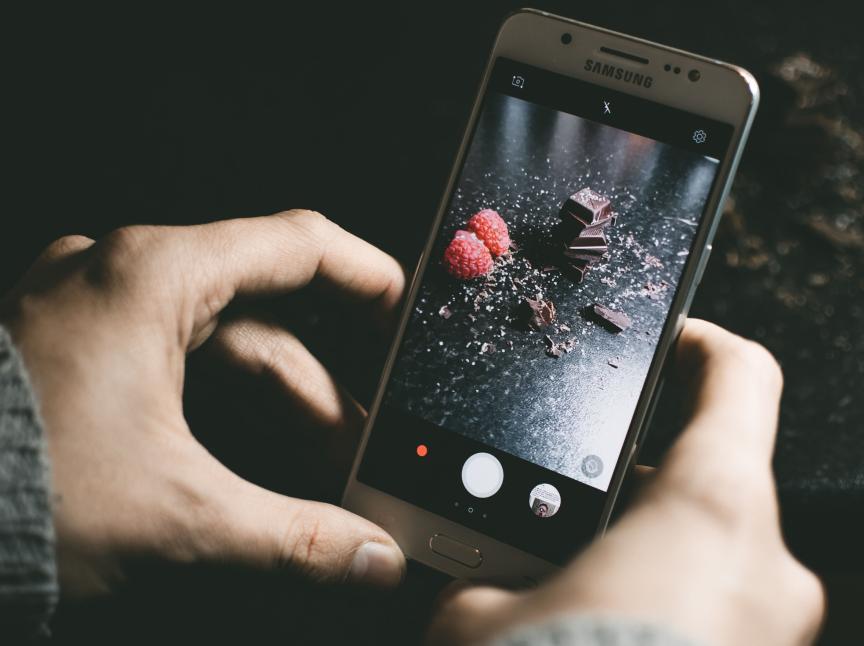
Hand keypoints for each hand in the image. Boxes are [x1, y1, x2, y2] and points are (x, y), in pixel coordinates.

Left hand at [1, 210, 406, 596]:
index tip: (407, 305)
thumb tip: (373, 558)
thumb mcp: (179, 519)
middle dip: (322, 386)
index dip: (365, 274)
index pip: (295, 245)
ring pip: (216, 343)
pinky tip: (249, 455)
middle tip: (363, 445)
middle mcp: (117, 277)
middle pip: (262, 314)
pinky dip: (219, 405)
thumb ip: (297, 536)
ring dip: (273, 402)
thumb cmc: (15, 496)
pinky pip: (170, 361)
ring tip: (318, 463)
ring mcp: (87, 311)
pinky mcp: (68, 350)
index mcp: (151, 279)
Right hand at [429, 320, 824, 645]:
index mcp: (711, 510)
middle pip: (712, 476)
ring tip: (568, 580)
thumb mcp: (483, 618)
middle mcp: (766, 565)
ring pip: (710, 554)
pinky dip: (662, 606)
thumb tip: (465, 576)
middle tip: (568, 502)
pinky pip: (715, 613)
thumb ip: (481, 575)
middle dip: (636, 485)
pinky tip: (595, 630)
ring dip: (644, 554)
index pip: (742, 377)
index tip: (666, 344)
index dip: (702, 344)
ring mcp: (773, 631)